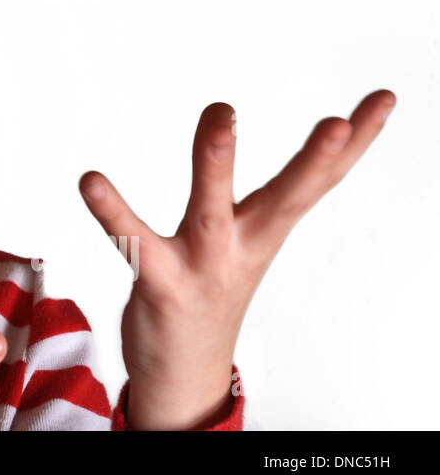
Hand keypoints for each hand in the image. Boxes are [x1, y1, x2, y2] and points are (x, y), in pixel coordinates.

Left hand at [78, 89, 395, 429]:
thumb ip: (274, 193)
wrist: (184, 376)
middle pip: (286, 198)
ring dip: (216, 164)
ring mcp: (203, 268)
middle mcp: (242, 247)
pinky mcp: (160, 286)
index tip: (384, 97)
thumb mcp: (254, 237)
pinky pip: (134, 243)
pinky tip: (90, 180)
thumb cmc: (214, 289)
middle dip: (314, 161)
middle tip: (335, 122)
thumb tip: (317, 144)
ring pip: (210, 211)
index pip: (320, 180)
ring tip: (221, 113)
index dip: (355, 142)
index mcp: (266, 230)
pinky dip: (112, 212)